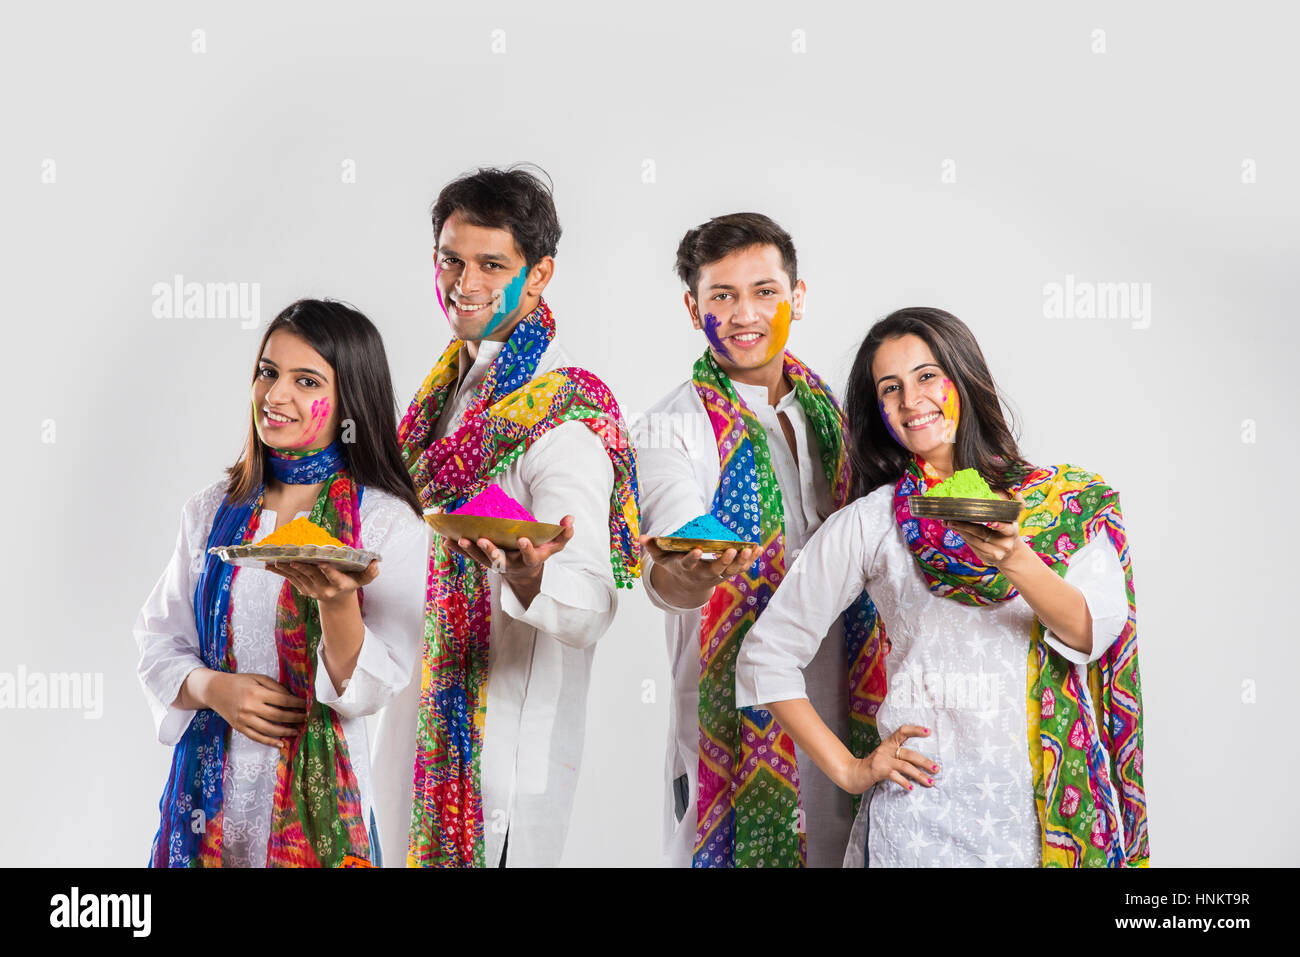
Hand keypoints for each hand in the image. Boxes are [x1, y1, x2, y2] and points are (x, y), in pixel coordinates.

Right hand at [201, 671, 306, 748]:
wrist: (214, 690)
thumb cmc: (239, 682)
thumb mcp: (258, 678)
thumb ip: (275, 687)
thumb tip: (291, 697)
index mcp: (256, 693)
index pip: (282, 700)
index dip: (296, 704)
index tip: (305, 705)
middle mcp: (250, 707)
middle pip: (278, 716)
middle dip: (294, 718)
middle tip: (305, 718)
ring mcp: (244, 719)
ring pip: (269, 729)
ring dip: (286, 732)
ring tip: (297, 730)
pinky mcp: (239, 728)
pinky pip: (257, 737)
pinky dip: (270, 742)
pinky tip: (281, 743)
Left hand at [265, 559, 378, 606]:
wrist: (336, 600)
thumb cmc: (350, 582)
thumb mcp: (362, 580)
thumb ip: (370, 573)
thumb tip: (377, 563)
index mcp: (340, 585)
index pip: (334, 578)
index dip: (328, 571)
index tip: (321, 562)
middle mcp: (324, 589)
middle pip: (312, 576)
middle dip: (302, 567)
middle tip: (292, 558)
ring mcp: (312, 590)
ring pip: (298, 577)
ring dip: (286, 569)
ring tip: (275, 560)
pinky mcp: (302, 589)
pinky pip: (290, 579)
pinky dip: (280, 572)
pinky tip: (269, 565)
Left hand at [444, 514, 575, 581]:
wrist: (524, 574)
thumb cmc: (539, 553)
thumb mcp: (554, 546)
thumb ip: (564, 534)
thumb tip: (570, 518)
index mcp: (529, 560)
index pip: (529, 556)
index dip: (526, 549)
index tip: (523, 540)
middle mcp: (511, 564)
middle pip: (499, 560)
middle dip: (491, 550)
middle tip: (483, 540)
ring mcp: (495, 563)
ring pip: (481, 558)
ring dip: (470, 549)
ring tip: (461, 538)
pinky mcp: (483, 560)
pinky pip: (469, 555)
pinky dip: (458, 549)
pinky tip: (446, 540)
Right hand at [638, 534, 759, 589]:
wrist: (688, 585)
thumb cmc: (675, 565)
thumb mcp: (662, 559)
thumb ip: (653, 547)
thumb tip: (642, 537)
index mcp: (687, 568)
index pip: (689, 564)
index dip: (692, 558)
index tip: (696, 550)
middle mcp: (704, 573)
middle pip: (716, 569)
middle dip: (724, 561)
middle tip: (731, 550)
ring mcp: (718, 574)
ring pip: (732, 570)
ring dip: (742, 561)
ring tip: (750, 549)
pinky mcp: (728, 572)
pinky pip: (741, 567)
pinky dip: (751, 559)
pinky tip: (758, 548)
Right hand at [837, 724, 936, 793]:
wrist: (853, 773)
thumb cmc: (874, 766)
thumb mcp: (885, 756)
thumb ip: (899, 756)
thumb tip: (922, 764)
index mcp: (889, 743)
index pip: (903, 731)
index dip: (915, 730)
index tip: (929, 732)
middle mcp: (886, 749)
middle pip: (909, 753)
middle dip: (924, 762)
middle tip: (936, 769)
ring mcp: (882, 760)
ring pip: (905, 766)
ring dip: (919, 774)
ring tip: (930, 782)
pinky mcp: (878, 771)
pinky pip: (894, 776)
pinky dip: (904, 782)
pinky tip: (911, 788)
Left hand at [942, 493, 1027, 568]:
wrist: (1010, 555)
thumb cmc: (1007, 532)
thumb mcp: (1013, 521)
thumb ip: (1017, 507)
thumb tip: (1019, 494)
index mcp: (1012, 531)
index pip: (1006, 528)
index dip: (998, 525)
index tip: (991, 521)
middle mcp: (1004, 544)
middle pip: (982, 533)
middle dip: (965, 525)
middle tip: (952, 519)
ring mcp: (995, 553)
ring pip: (973, 540)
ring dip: (960, 531)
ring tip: (949, 522)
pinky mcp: (986, 558)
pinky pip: (971, 545)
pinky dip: (963, 536)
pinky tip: (955, 530)